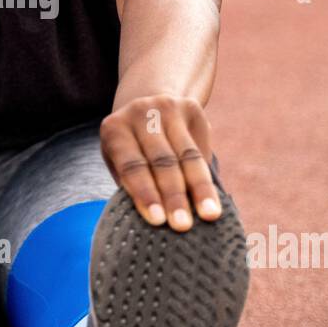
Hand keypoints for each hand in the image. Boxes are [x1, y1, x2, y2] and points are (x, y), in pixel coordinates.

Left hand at [99, 95, 220, 232]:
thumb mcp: (119, 161)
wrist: (147, 100)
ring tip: (209, 215)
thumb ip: (133, 186)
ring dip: (200, 188)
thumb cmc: (131, 148)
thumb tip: (157, 221)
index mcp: (114, 129)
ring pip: (188, 154)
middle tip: (183, 226)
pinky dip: (207, 175)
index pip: (131, 166)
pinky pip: (201, 147)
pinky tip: (213, 197)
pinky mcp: (190, 107)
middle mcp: (140, 113)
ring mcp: (167, 107)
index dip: (145, 193)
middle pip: (162, 161)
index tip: (158, 221)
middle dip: (174, 196)